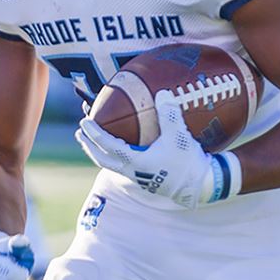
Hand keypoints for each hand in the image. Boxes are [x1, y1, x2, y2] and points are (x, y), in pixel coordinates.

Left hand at [76, 89, 232, 209]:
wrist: (200, 187)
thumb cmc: (188, 162)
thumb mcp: (180, 136)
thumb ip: (169, 114)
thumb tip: (162, 93)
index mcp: (136, 161)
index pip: (109, 146)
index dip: (95, 133)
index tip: (85, 121)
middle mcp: (132, 171)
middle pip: (102, 159)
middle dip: (88, 145)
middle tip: (80, 132)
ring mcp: (137, 177)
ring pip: (110, 165)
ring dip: (97, 152)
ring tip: (90, 142)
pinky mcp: (144, 179)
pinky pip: (121, 166)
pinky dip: (112, 156)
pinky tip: (116, 149)